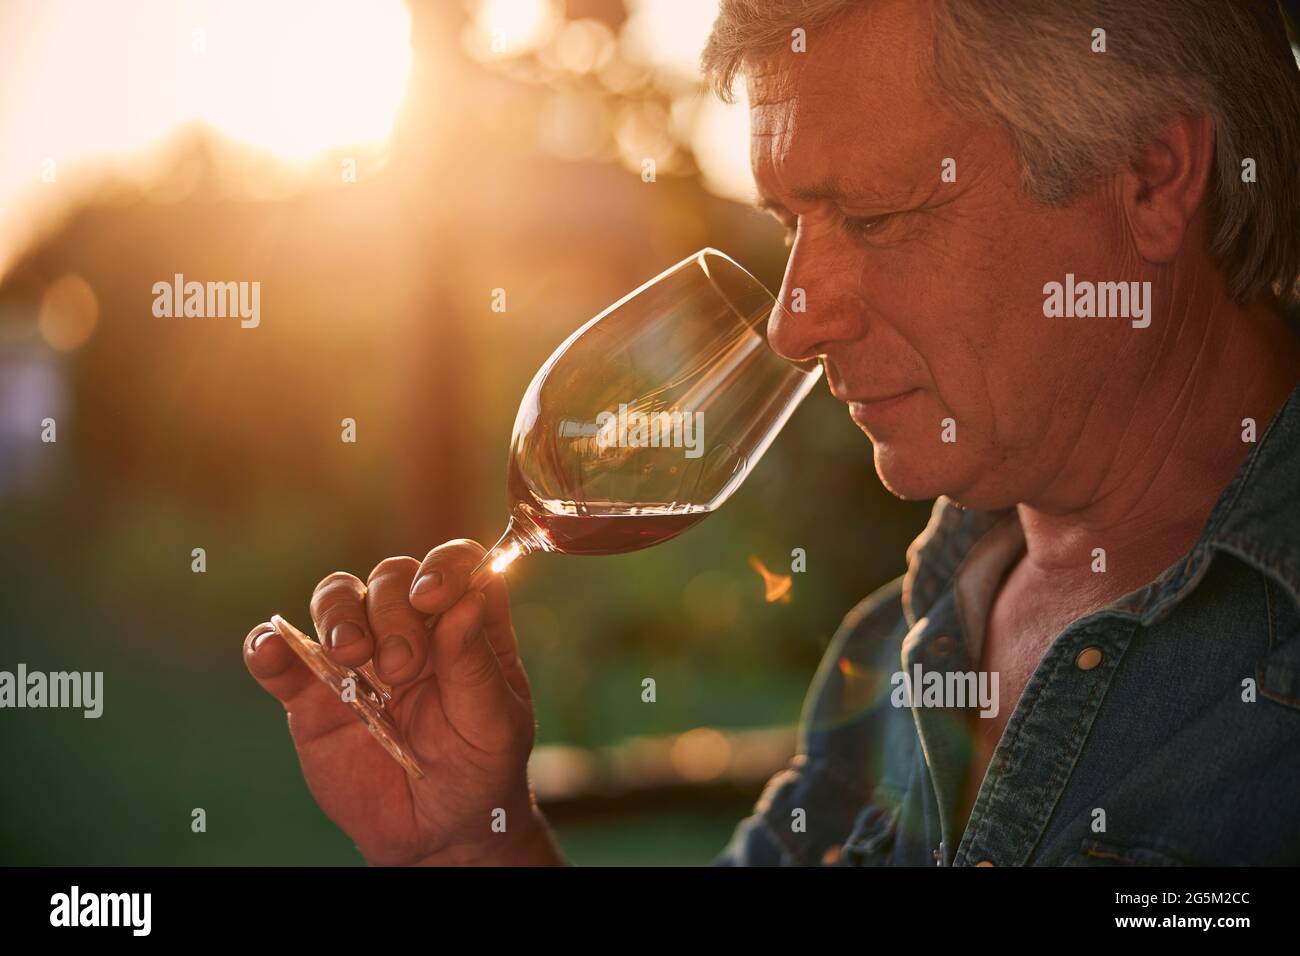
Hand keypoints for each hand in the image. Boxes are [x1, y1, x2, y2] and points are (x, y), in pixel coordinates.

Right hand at [243, 539, 563, 865]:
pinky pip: (280, 656)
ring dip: (338, 615)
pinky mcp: (312, 694)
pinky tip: (271, 651)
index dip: (443, 567)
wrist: (433, 833)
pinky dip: (268, 646)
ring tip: (350, 657)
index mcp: (465, 625)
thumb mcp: (493, 725)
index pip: (456, 564)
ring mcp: (359, 657)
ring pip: (337, 597)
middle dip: (393, 612)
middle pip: (392, 577)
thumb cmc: (478, 770)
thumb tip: (468, 598)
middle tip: (401, 668)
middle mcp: (412, 628)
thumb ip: (476, 664)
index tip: (432, 596)